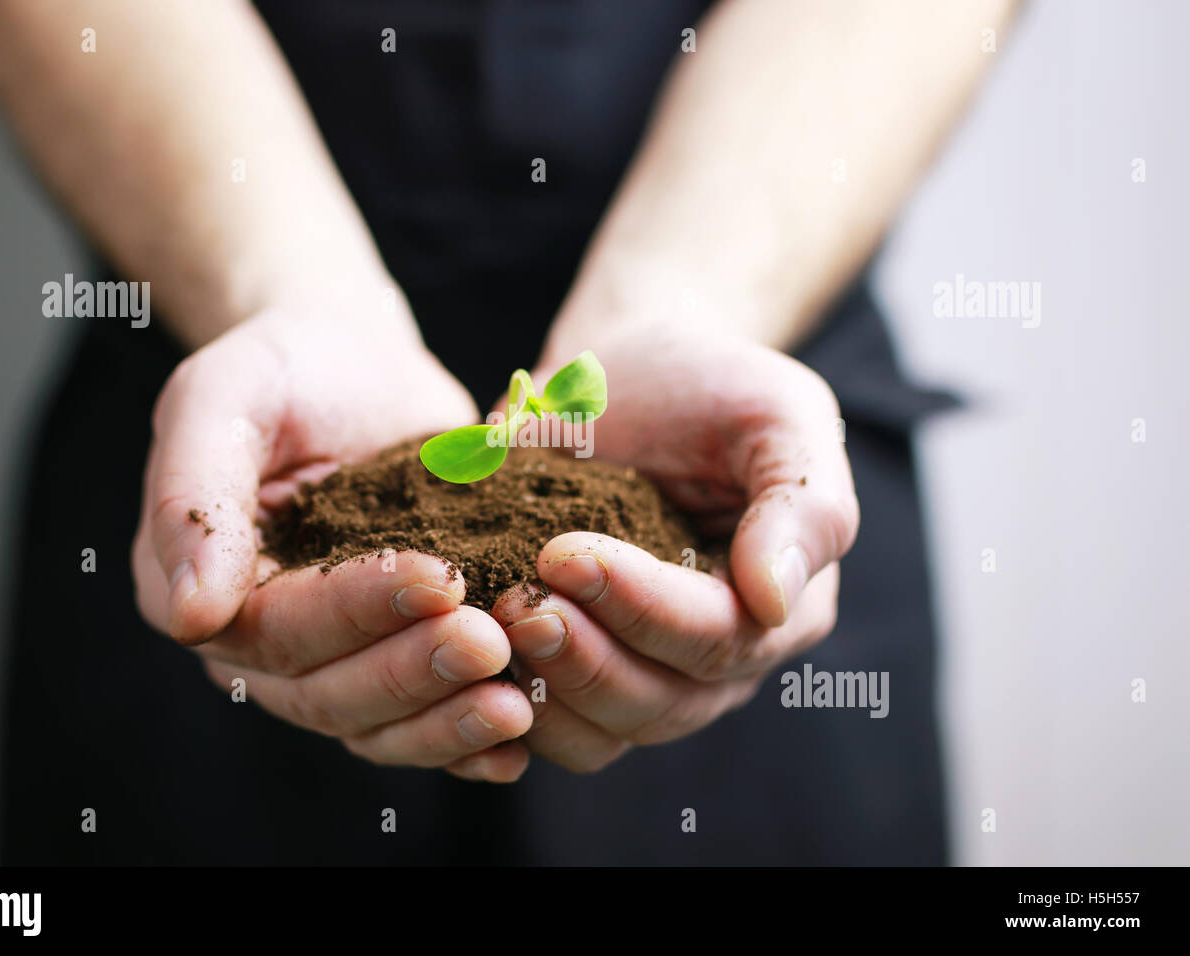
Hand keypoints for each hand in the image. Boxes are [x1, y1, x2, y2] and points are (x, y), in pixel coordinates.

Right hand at [131, 307, 533, 781]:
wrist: (357, 362)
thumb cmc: (285, 368)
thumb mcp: (222, 399)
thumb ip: (193, 498)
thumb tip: (191, 615)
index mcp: (194, 587)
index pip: (277, 626)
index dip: (357, 610)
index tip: (439, 577)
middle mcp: (256, 643)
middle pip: (330, 692)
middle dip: (414, 670)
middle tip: (492, 640)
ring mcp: (328, 658)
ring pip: (377, 723)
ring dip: (446, 719)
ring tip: (517, 702)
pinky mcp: (391, 655)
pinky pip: (419, 722)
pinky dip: (463, 739)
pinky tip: (518, 742)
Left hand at [492, 326, 858, 771]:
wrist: (625, 374)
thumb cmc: (710, 386)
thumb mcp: (779, 416)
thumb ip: (801, 504)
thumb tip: (774, 601)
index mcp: (785, 608)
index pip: (720, 639)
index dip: (644, 608)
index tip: (566, 554)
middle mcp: (723, 662)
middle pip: (661, 703)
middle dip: (585, 658)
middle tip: (520, 602)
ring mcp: (651, 674)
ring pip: (606, 732)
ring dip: (546, 689)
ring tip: (497, 621)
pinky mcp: (586, 671)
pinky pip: (556, 724)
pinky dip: (512, 702)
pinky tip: (474, 654)